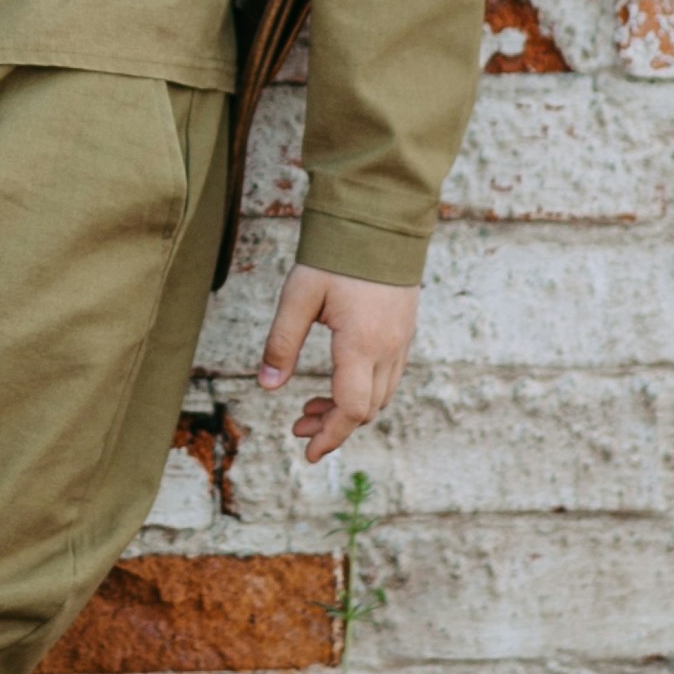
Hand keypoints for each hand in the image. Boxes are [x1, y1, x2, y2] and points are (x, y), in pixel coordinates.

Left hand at [255, 270, 420, 461]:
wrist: (380, 220)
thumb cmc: (336, 255)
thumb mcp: (298, 296)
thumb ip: (281, 343)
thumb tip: (268, 386)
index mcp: (362, 345)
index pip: (351, 409)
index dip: (329, 437)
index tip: (308, 453)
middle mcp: (389, 349)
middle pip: (367, 409)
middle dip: (333, 425)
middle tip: (298, 423)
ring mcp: (402, 340)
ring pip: (381, 395)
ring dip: (349, 408)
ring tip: (312, 405)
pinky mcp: (405, 330)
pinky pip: (390, 375)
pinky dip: (365, 389)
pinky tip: (340, 378)